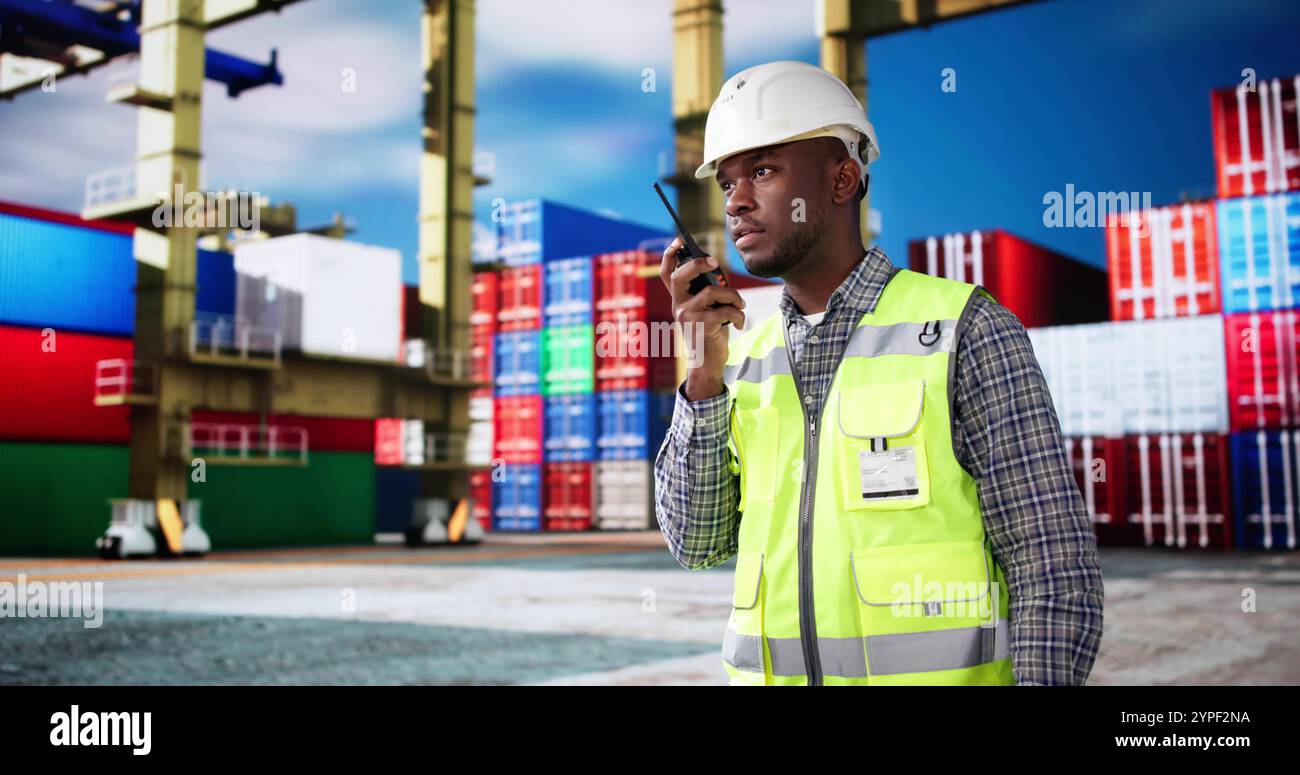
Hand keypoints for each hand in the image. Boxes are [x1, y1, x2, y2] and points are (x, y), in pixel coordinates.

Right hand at [658, 237, 745, 400]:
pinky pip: (725, 310)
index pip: (666, 272)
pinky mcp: (702, 326)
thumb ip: (705, 291)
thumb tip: (716, 270)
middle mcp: (678, 305)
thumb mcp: (704, 310)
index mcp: (678, 299)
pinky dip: (738, 314)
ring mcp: (688, 316)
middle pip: (681, 275)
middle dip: (698, 263)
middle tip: (714, 262)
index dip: (670, 254)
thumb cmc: (709, 333)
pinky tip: (739, 323)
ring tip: (740, 305)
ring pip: (711, 291)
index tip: (679, 240)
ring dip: (733, 296)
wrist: (707, 364)